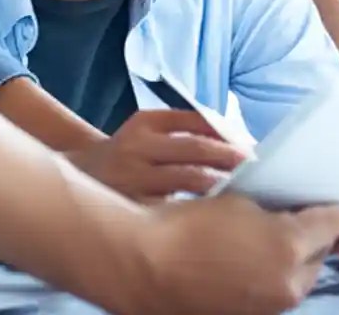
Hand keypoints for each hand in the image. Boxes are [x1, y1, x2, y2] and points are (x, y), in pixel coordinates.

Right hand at [65, 110, 247, 201]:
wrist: (79, 177)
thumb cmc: (127, 154)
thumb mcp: (148, 131)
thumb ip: (185, 130)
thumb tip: (237, 140)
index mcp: (146, 122)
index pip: (196, 122)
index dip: (228, 134)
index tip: (253, 147)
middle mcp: (138, 146)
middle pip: (195, 149)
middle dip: (231, 159)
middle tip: (258, 170)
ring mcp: (134, 177)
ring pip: (187, 180)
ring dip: (221, 185)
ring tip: (245, 192)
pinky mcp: (134, 207)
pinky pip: (175, 208)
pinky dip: (200, 210)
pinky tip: (218, 216)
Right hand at [133, 196, 338, 314]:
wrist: (146, 264)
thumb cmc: (190, 223)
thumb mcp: (238, 203)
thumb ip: (277, 211)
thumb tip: (295, 217)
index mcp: (289, 248)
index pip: (330, 227)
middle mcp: (289, 284)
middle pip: (318, 257)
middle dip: (316, 239)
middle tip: (304, 218)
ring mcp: (270, 306)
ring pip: (297, 278)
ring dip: (295, 260)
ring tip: (274, 240)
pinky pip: (274, 292)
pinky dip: (272, 276)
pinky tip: (252, 261)